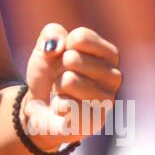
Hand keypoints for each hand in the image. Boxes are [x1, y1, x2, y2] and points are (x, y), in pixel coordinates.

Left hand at [20, 23, 121, 149]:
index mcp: (108, 54)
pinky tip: (64, 111)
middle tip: (60, 79)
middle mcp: (114, 76)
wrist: (40, 108)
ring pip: (69, 80)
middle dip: (56, 69)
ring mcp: (108, 100)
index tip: (62, 58)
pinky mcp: (95, 121)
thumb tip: (58, 46)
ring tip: (63, 94)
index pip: (81, 37)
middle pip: (72, 58)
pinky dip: (57, 105)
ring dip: (57, 87)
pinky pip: (67, 104)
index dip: (61, 47)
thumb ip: (52, 33)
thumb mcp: (45, 47)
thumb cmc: (49, 75)